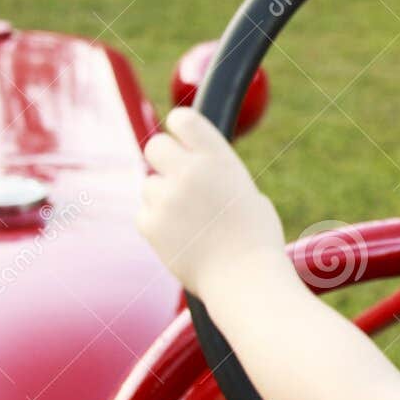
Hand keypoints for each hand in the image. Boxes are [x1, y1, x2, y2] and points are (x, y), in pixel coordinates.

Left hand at [136, 107, 289, 296]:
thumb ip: (217, 172)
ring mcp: (167, 197)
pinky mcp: (151, 224)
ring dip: (163, 199)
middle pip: (154, 145)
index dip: (179, 128)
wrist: (246, 280)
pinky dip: (157, 225)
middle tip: (174, 177)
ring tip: (192, 223)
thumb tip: (193, 164)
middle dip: (162, 159)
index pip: (183, 119)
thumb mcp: (245, 191)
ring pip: (149, 185)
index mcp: (218, 158)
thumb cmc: (255, 240)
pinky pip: (144, 214)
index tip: (181, 138)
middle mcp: (190, 171)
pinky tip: (182, 239)